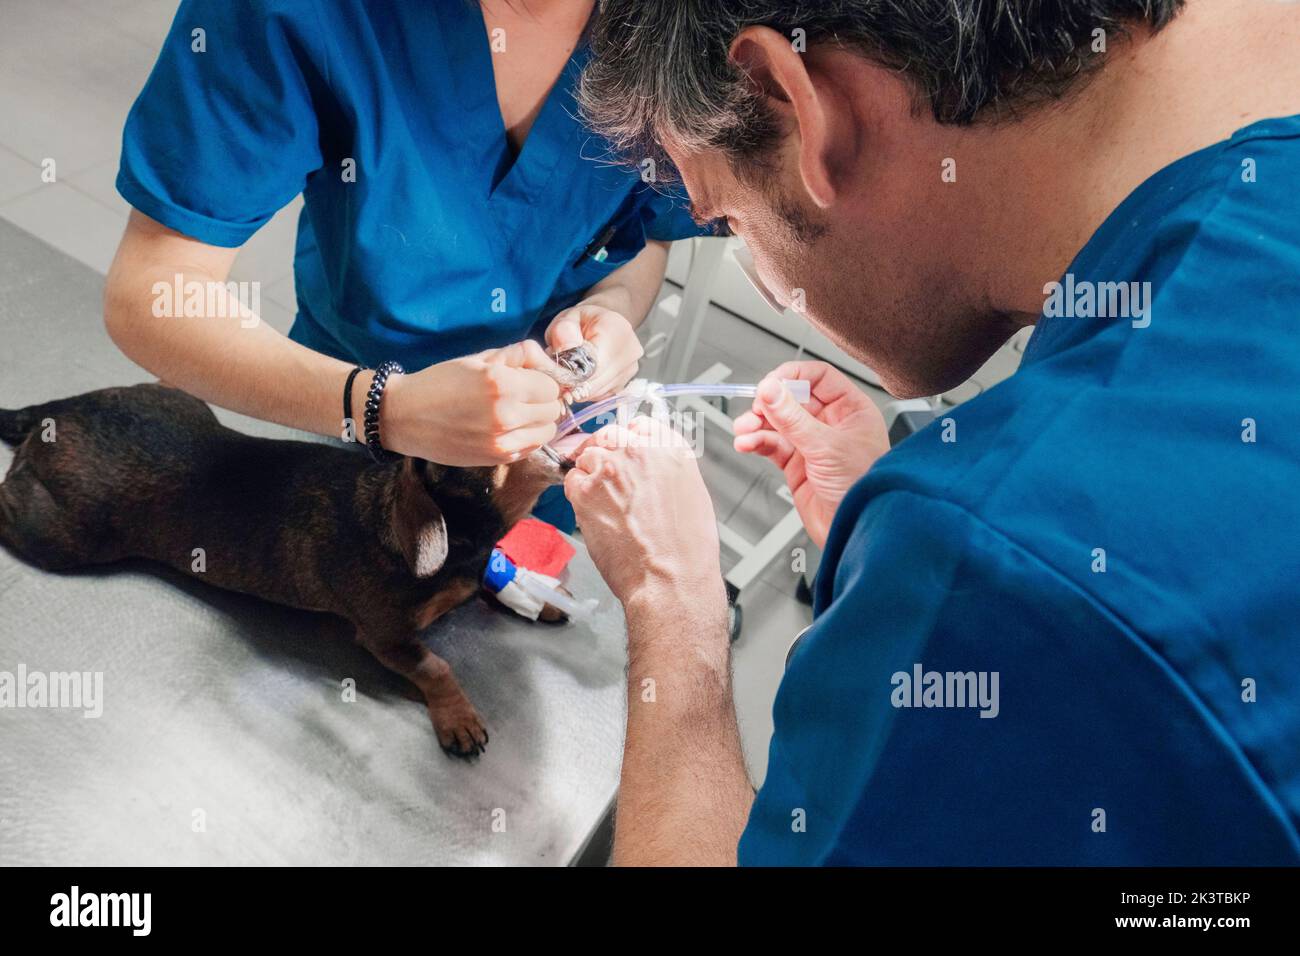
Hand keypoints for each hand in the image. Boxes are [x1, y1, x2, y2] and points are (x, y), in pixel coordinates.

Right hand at [378, 340, 564, 465]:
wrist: (406, 416)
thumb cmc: (441, 381)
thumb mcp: (480, 358)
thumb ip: (519, 356)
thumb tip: (550, 362)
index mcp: (502, 384)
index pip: (552, 386)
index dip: (543, 380)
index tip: (531, 379)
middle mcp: (506, 414)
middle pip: (553, 410)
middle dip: (543, 400)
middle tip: (525, 395)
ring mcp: (502, 441)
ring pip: (547, 432)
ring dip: (538, 421)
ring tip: (518, 413)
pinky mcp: (497, 458)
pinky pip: (531, 448)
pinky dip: (528, 437)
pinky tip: (509, 428)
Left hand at [546, 303, 643, 400]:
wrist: (605, 325)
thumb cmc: (584, 321)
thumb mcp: (568, 317)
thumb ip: (563, 330)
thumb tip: (565, 349)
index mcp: (617, 330)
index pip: (592, 364)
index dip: (569, 372)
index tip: (555, 367)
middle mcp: (629, 352)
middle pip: (593, 382)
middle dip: (570, 381)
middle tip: (558, 369)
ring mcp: (630, 371)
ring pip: (595, 392)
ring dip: (577, 386)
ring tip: (571, 369)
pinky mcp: (625, 384)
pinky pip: (599, 396)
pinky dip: (586, 390)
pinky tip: (582, 375)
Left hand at [565, 417, 725, 616]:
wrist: (670, 579)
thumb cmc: (687, 550)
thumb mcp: (692, 495)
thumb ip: (668, 470)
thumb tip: (652, 469)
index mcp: (671, 449)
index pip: (641, 425)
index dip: (630, 438)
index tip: (625, 448)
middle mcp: (639, 451)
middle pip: (611, 434)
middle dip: (606, 450)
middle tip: (607, 472)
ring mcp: (609, 468)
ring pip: (588, 455)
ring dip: (591, 471)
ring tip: (602, 498)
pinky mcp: (585, 491)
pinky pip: (571, 478)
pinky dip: (576, 490)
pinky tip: (592, 509)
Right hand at [732, 361, 888, 547]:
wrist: (857, 530)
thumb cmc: (863, 489)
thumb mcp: (825, 446)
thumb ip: (792, 417)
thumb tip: (770, 389)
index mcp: (851, 410)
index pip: (819, 377)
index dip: (793, 375)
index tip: (771, 382)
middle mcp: (832, 424)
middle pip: (793, 398)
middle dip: (770, 403)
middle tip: (756, 407)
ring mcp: (813, 444)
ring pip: (778, 423)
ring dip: (757, 424)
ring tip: (744, 429)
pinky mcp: (797, 464)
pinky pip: (772, 445)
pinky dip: (757, 442)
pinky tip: (747, 443)